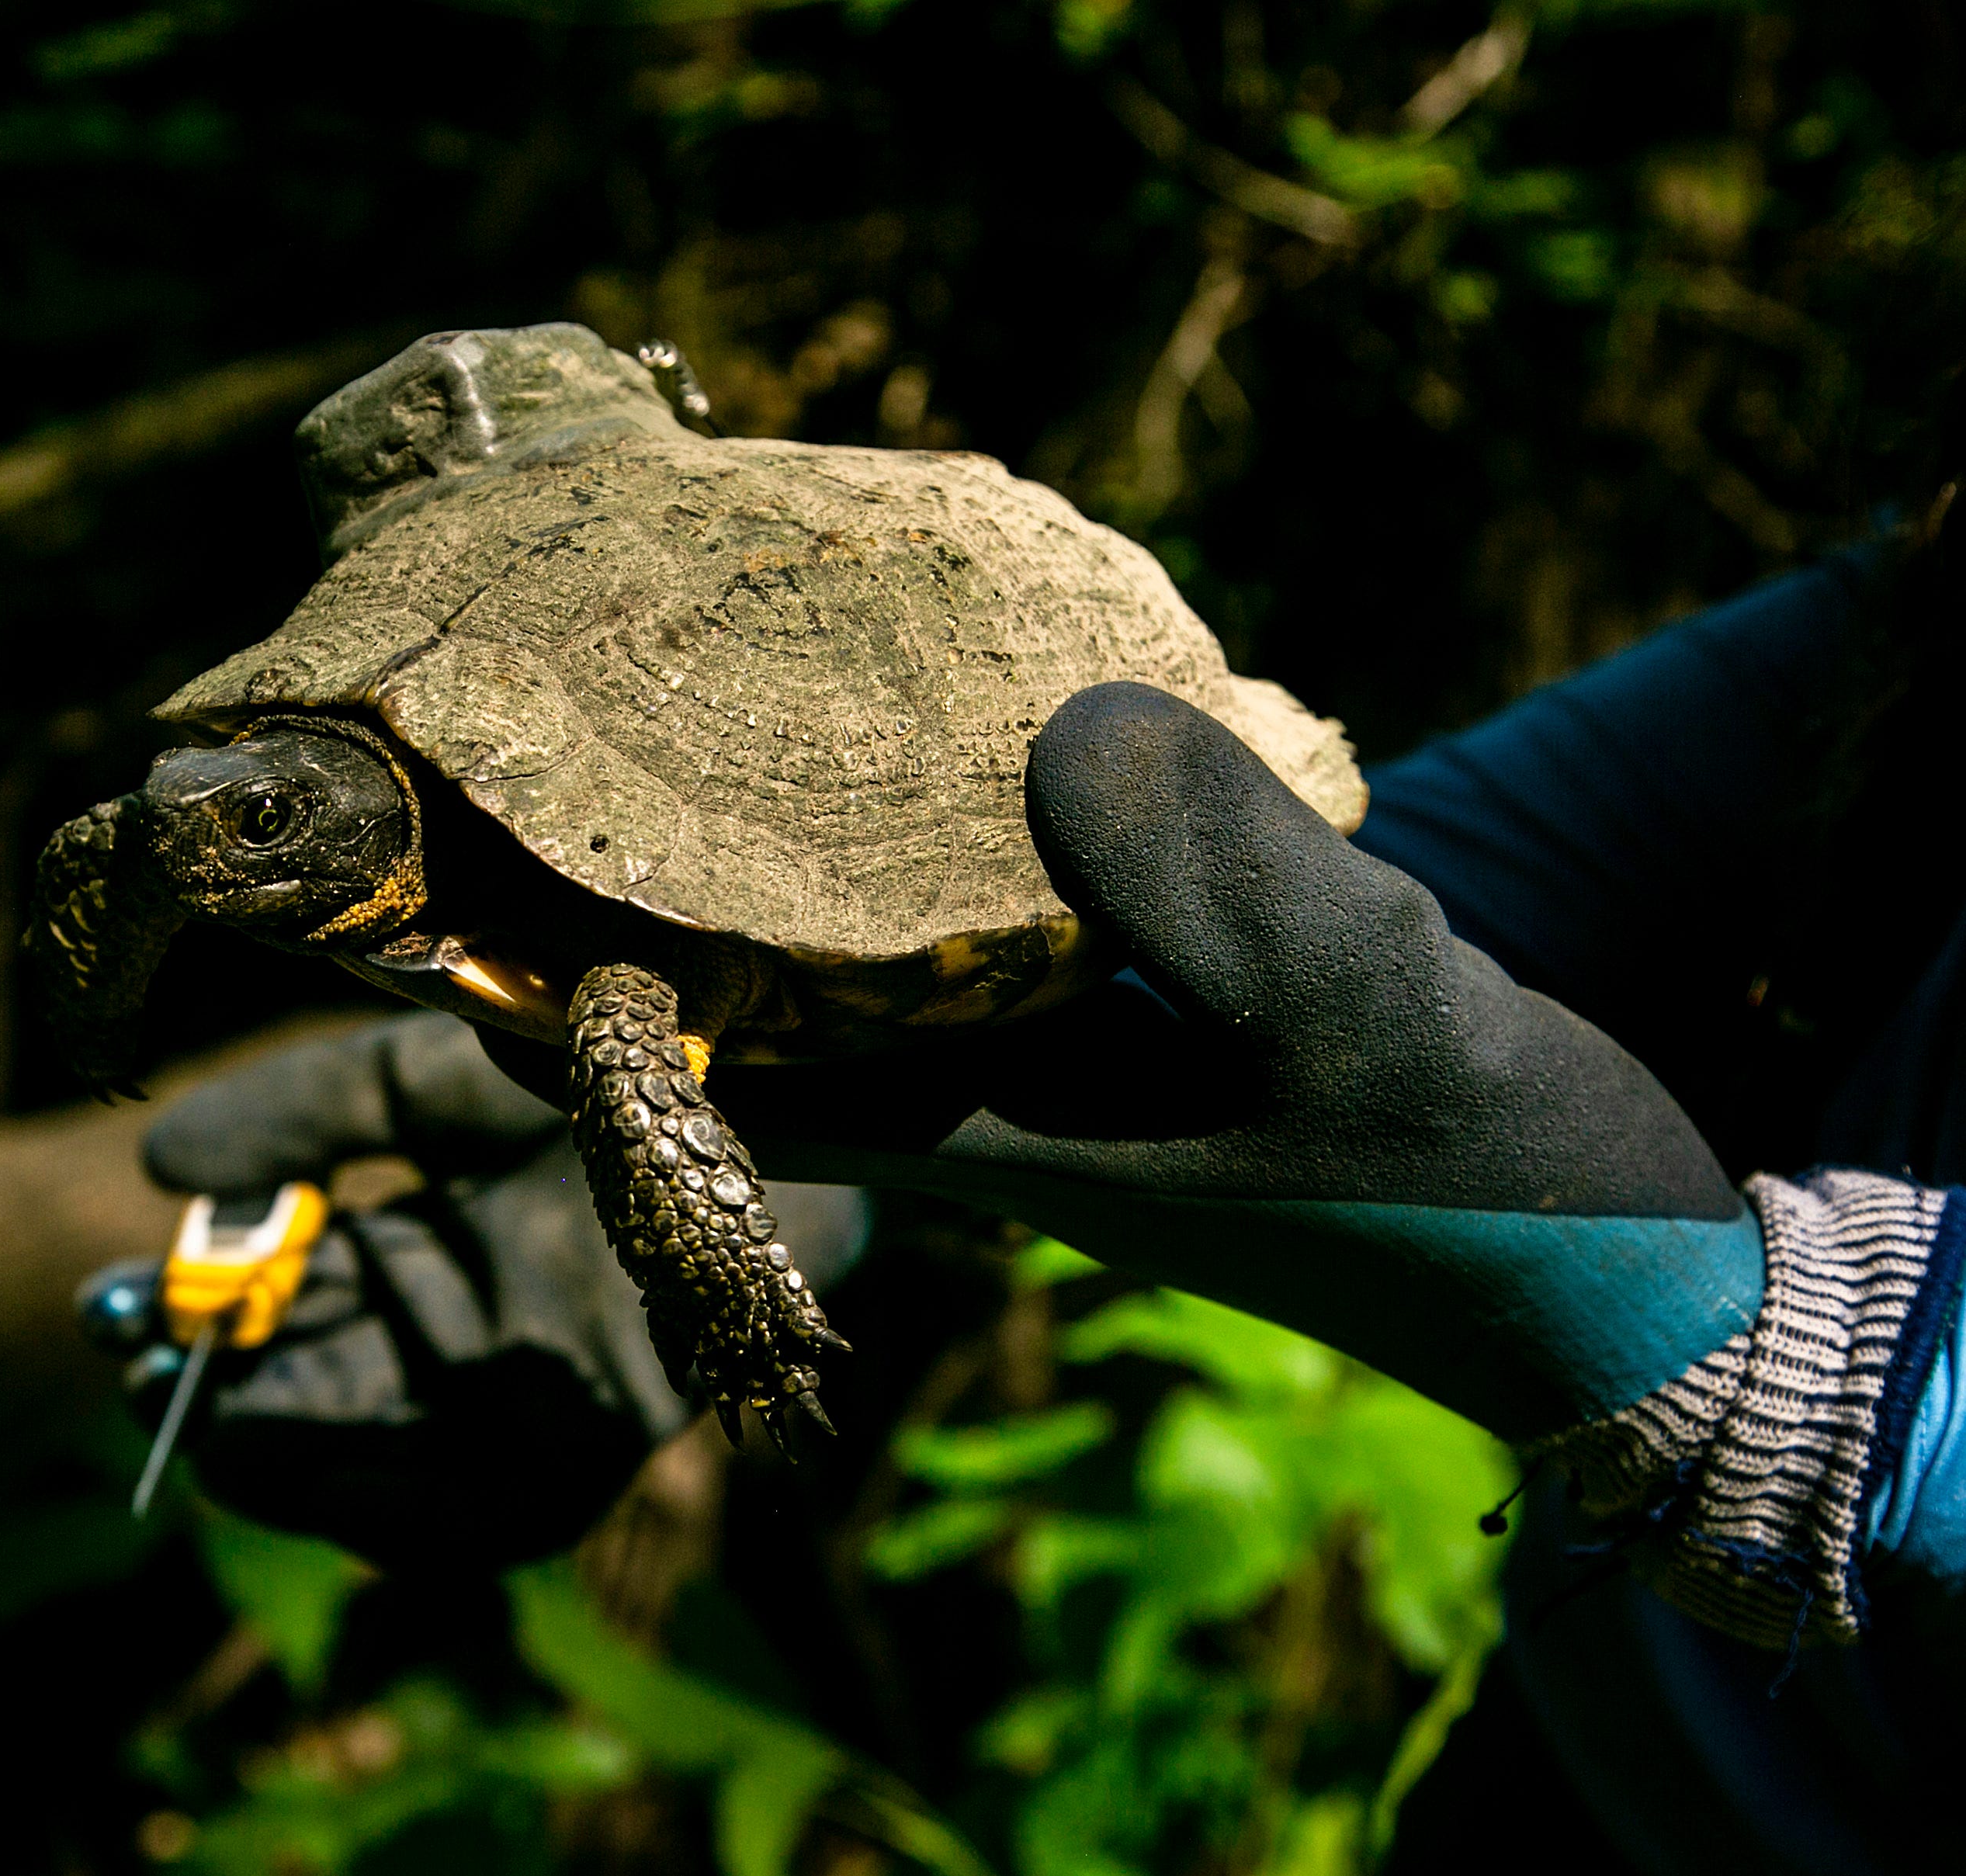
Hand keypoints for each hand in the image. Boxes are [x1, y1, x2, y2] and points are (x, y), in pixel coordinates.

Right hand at [117, 1015, 868, 1566]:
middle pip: (319, 1403)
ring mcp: (531, 1400)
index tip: (112, 1313)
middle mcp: (467, 1338)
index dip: (197, 1326)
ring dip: (288, 1466)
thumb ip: (298, 1119)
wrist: (756, 1090)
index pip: (287, 1315)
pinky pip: (482, 1517)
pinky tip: (325, 1478)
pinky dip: (395, 1513)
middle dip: (219, 1407)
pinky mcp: (596, 1445)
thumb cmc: (595, 1067)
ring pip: (380, 1474)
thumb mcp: (417, 1081)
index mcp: (425, 1254)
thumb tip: (154, 1160)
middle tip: (136, 1384)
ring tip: (206, 1429)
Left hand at [491, 683, 1765, 1442]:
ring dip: (797, 856)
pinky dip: (953, 833)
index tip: (460, 925)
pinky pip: (1007, 921)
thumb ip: (1231, 887)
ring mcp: (1082, 1064)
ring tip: (708, 705)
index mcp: (1011, 1137)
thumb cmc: (1488, 1182)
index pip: (750, 1076)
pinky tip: (949, 726)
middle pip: (789, 1002)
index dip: (604, 1011)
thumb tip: (1069, 729)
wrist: (1606, 1260)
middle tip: (554, 752)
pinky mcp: (1160, 1022)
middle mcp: (1012, 1100)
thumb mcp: (1375, 1022)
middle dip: (669, 906)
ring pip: (888, 952)